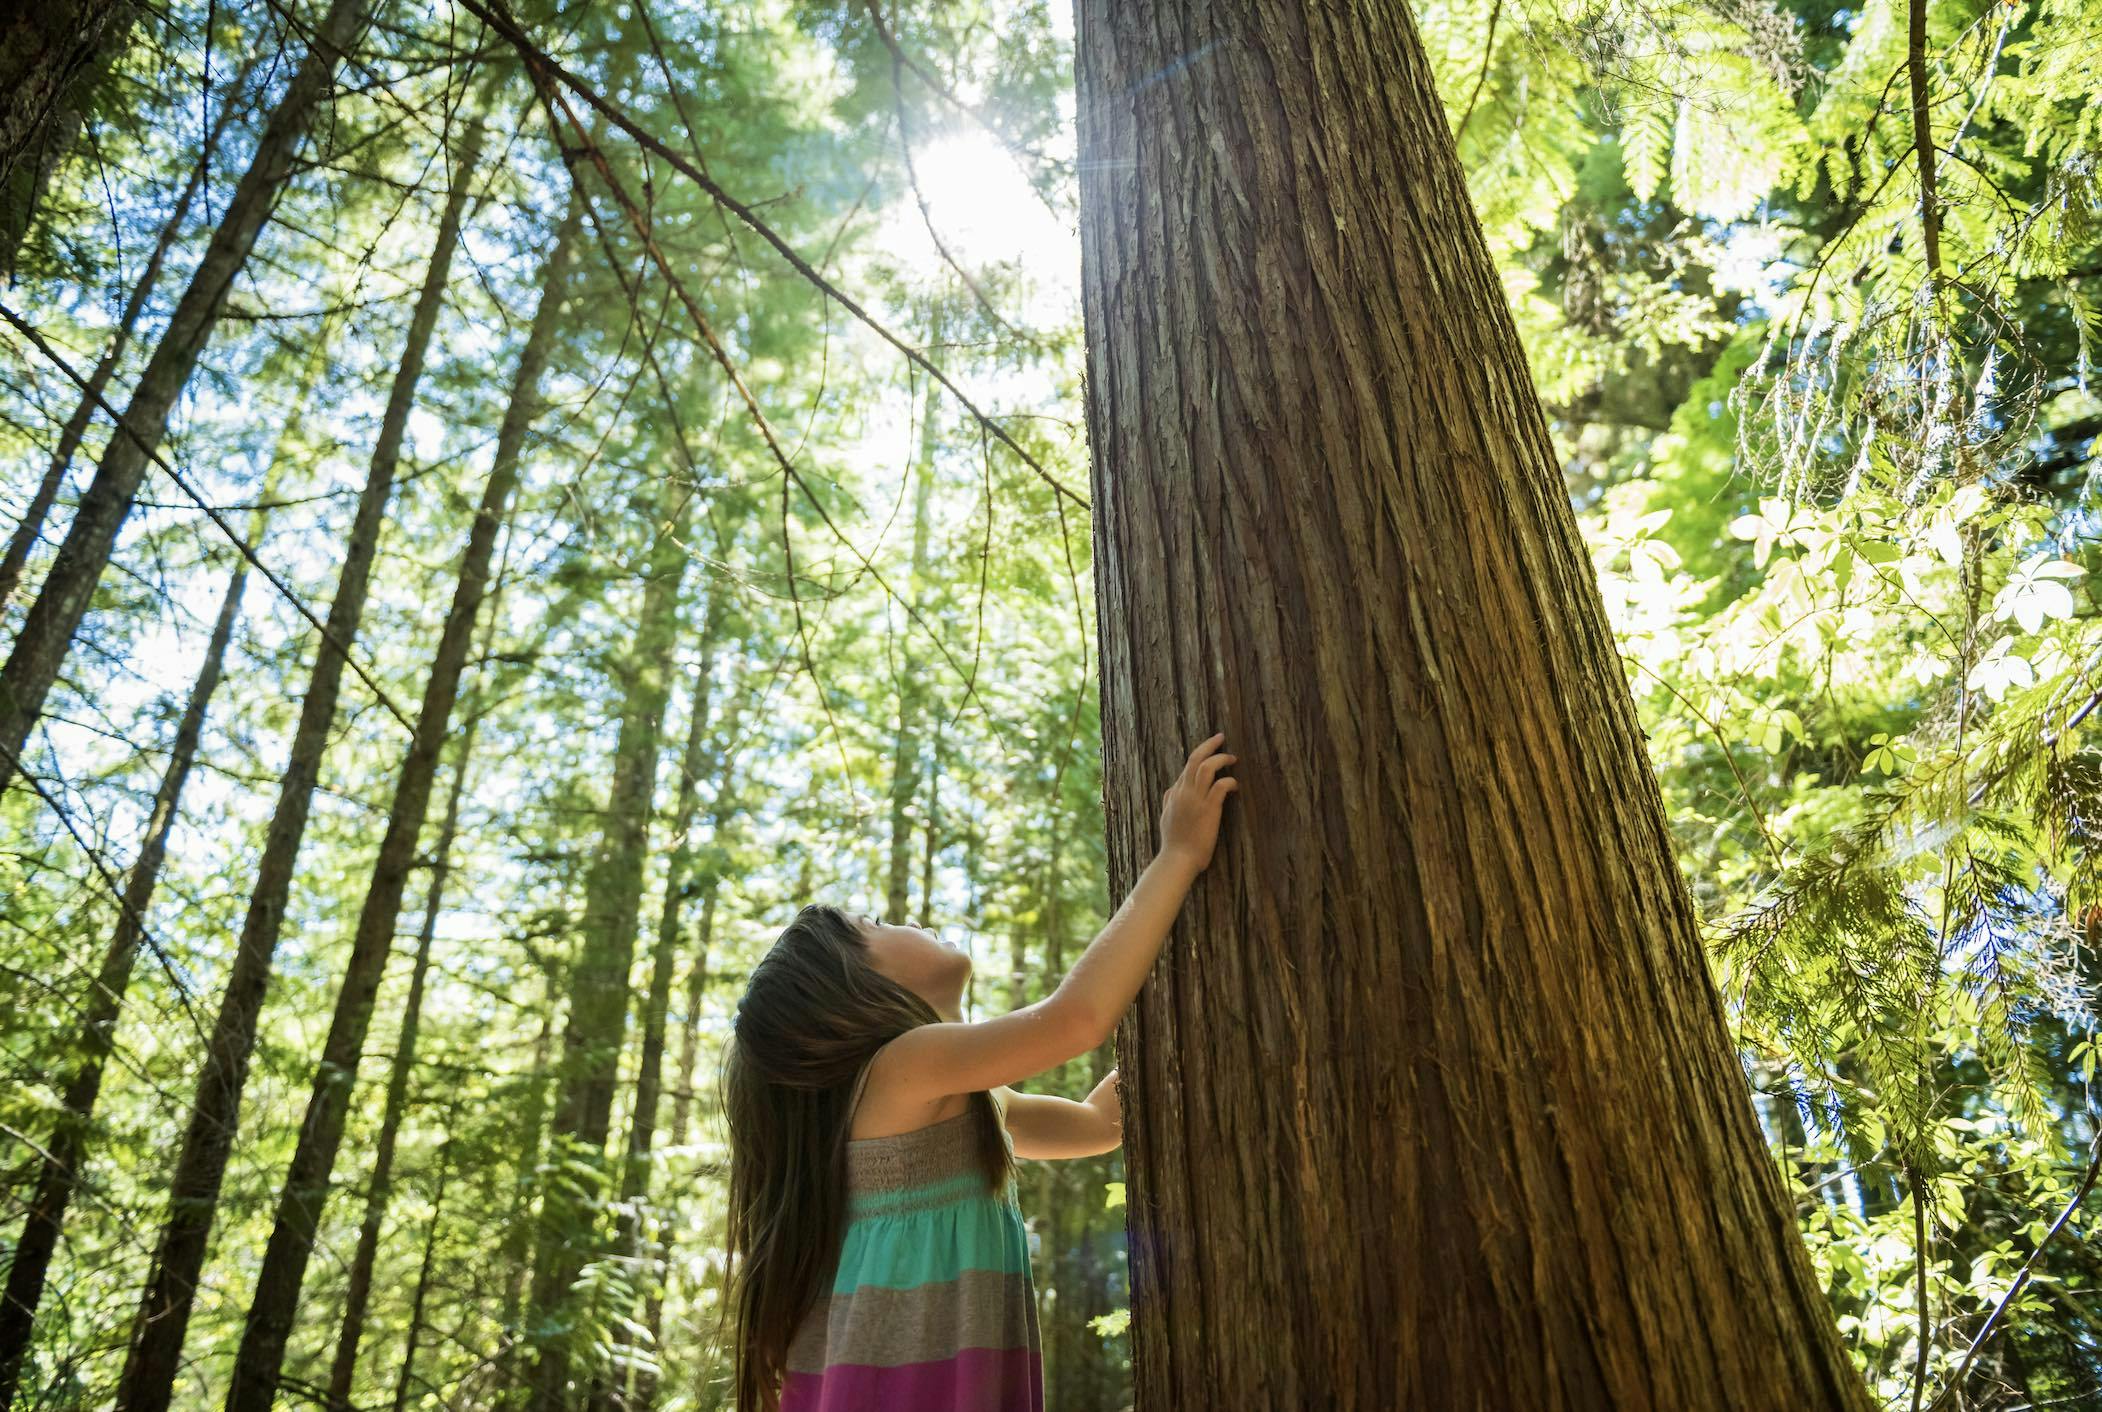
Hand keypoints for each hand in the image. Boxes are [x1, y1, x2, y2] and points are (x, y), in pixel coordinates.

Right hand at [1158, 732, 1237, 871]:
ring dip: (1221, 759)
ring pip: (1207, 767)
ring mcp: (1196, 800)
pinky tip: (1235, 785)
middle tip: (1220, 737)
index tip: (1211, 750)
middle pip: (1195, 759)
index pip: (1187, 767)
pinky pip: (1221, 785)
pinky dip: (1230, 781)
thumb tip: (1171, 790)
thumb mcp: (1165, 818)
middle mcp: (1184, 792)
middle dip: (1209, 744)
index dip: (1200, 755)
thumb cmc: (1174, 843)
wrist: (1177, 860)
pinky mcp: (1209, 809)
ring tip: (1232, 758)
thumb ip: (1168, 802)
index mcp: (1174, 794)